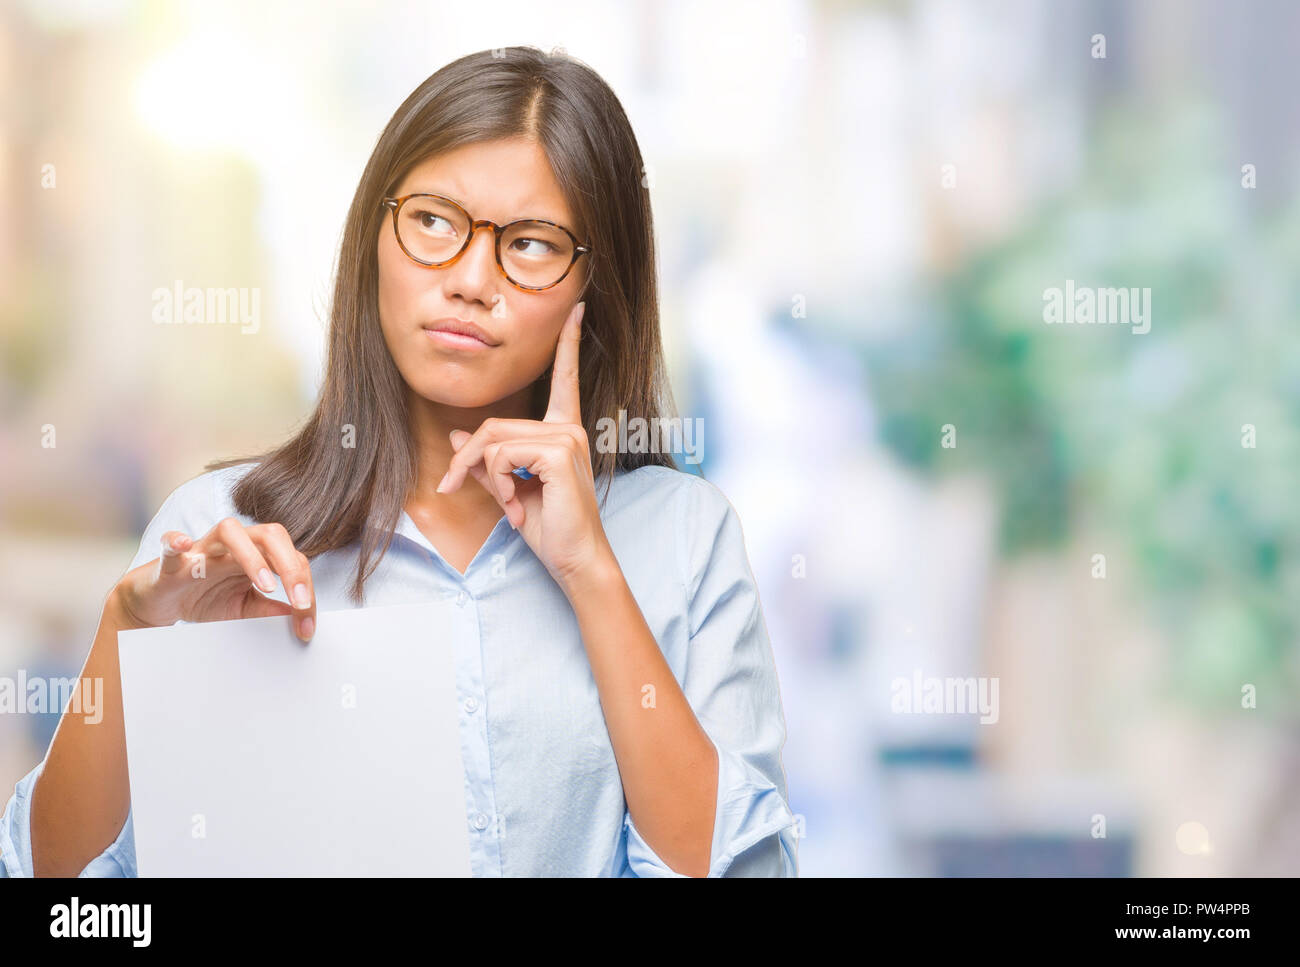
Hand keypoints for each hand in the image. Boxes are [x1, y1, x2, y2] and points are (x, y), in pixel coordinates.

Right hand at [114, 518, 317, 641]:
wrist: (161, 602)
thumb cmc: (204, 598)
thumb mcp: (243, 609)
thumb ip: (270, 610)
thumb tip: (301, 617)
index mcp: (256, 555)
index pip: (291, 559)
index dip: (305, 588)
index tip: (307, 620)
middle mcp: (233, 546)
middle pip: (270, 534)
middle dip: (291, 565)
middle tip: (300, 600)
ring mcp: (202, 549)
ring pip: (229, 530)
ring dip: (252, 556)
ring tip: (266, 586)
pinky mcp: (171, 560)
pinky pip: (170, 542)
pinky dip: (176, 541)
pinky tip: (184, 544)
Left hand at [436, 301, 613, 588]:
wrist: (575, 559)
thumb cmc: (549, 528)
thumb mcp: (510, 490)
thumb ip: (487, 461)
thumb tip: (457, 436)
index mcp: (564, 432)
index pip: (565, 379)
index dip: (569, 343)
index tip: (578, 309)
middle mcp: (568, 429)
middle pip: (494, 424)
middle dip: (466, 458)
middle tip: (454, 486)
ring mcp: (566, 438)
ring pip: (493, 440)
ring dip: (481, 475)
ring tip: (505, 505)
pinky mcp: (558, 452)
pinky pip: (501, 454)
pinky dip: (497, 482)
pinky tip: (518, 506)